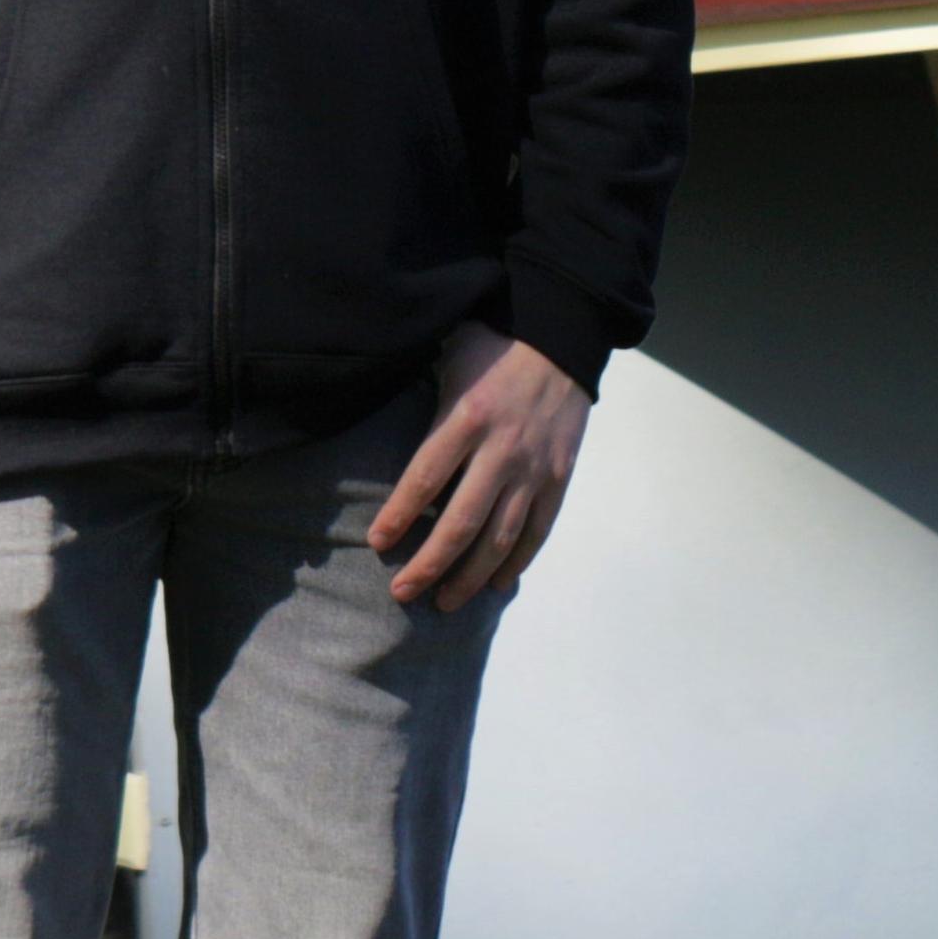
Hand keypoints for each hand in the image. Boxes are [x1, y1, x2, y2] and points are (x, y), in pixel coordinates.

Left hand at [377, 324, 592, 610]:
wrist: (565, 336)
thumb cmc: (495, 344)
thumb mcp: (451, 357)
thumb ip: (422, 392)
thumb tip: (372, 409)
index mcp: (467, 418)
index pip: (424, 479)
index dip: (398, 516)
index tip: (376, 543)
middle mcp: (502, 450)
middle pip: (460, 523)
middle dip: (428, 565)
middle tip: (402, 592)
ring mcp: (534, 468)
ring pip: (500, 538)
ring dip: (470, 577)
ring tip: (444, 602)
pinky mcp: (559, 476)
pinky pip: (537, 530)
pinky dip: (517, 561)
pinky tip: (496, 582)